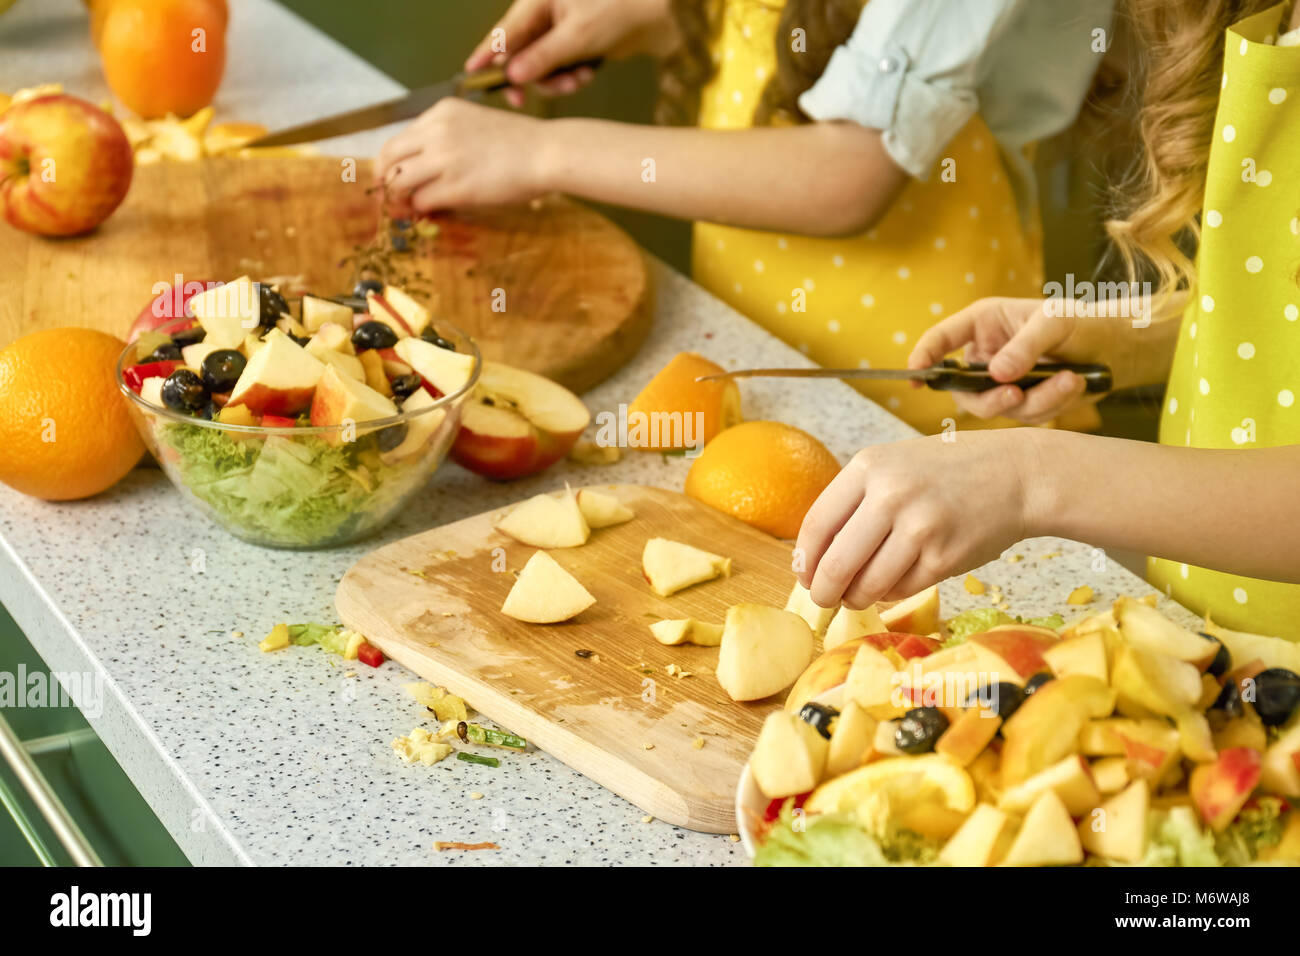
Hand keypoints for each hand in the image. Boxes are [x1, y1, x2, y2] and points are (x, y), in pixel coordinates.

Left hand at [375, 99, 551, 212]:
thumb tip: (424, 168)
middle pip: (388, 157)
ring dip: (402, 199)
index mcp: (442, 112)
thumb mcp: (475, 125)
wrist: (546, 152)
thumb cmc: (521, 142)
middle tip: (391, 198)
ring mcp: (445, 158)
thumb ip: (447, 138)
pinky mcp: (456, 186)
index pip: (400, 138)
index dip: (393, 162)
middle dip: (385, 181)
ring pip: (399, 181)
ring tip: (410, 209)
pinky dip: (424, 209)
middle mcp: (437, 131)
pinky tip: (436, 211)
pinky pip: (422, 201)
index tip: (396, 177)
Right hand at [465, 0, 676, 106]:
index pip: (503, 31)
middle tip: (523, 100)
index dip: (486, 54)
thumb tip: (514, 76)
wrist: (663, 13)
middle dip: (531, 76)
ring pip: (542, 67)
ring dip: (556, 80)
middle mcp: (547, 13)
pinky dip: (571, 76)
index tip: (470, 74)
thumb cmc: (621, 8)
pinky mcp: (579, 45)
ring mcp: (563, 30)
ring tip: (577, 78)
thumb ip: (542, 58)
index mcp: (538, 0)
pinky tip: (587, 72)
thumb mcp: (577, 36)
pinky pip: (562, 69)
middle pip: (521, 54)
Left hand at [795, 431, 1042, 609]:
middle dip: (823, 591)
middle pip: (837, 563)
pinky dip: (891, 593)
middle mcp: (891, 495)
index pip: (817, 525)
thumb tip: (811, 559)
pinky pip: (901, 590)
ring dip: (856, 598)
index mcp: (869, 467)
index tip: (804, 575)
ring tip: (857, 595)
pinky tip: (894, 582)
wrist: (1015, 474)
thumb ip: (853, 502)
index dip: (805, 559)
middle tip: (823, 599)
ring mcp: (920, 528)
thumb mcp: (892, 465)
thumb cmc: (945, 473)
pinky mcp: (945, 558)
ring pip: (868, 585)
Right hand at [908, 296, 1115, 423]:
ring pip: (999, 408)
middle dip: (990, 398)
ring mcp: (1001, 382)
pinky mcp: (1021, 403)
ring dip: (1036, 400)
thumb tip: (996, 375)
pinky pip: (1025, 416)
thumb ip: (1025, 346)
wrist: (1113, 348)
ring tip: (1070, 381)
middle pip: (964, 390)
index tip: (915, 376)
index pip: (941, 340)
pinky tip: (1074, 385)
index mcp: (982, 324)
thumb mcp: (1055, 321)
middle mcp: (985, 356)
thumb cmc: (1080, 322)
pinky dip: (1051, 405)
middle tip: (1016, 395)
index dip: (923, 357)